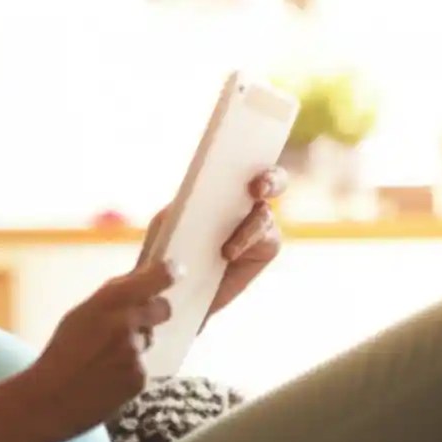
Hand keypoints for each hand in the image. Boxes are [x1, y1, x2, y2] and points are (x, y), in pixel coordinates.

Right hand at [24, 259, 178, 437]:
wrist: (50, 399)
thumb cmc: (61, 353)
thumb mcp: (80, 314)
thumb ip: (111, 299)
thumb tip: (139, 281)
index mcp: (109, 300)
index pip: (157, 277)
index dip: (169, 273)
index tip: (175, 271)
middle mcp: (127, 321)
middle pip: (163, 308)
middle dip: (154, 312)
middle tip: (137, 321)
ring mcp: (135, 351)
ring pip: (148, 340)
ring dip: (136, 346)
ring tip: (106, 360)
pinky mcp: (139, 377)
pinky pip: (143, 366)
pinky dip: (130, 371)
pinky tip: (108, 378)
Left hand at [138, 167, 286, 327]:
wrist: (176, 291)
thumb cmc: (169, 249)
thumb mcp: (168, 222)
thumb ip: (183, 204)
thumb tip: (197, 192)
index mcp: (223, 185)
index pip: (243, 159)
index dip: (249, 150)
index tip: (243, 152)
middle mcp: (247, 199)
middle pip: (273, 180)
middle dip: (271, 179)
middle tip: (258, 186)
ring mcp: (260, 223)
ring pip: (264, 214)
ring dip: (248, 225)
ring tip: (226, 245)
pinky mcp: (266, 248)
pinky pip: (265, 238)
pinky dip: (246, 243)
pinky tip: (227, 253)